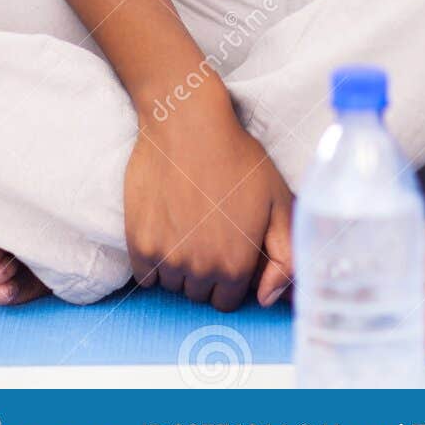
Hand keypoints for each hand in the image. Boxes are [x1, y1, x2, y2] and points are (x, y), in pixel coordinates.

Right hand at [124, 90, 292, 310]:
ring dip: (179, 265)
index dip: (230, 273)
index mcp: (236, 265)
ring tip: (187, 223)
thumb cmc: (237, 158)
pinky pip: (145, 276)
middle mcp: (201, 270)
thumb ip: (285, 255)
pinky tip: (166, 227)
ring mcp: (167, 258)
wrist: (188, 125)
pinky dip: (153, 260)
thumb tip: (269, 299)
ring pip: (173, 283)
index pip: (229, 299)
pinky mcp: (139, 243)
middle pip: (200, 293)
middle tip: (207, 229)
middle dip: (206, 270)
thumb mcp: (278, 200)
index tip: (228, 246)